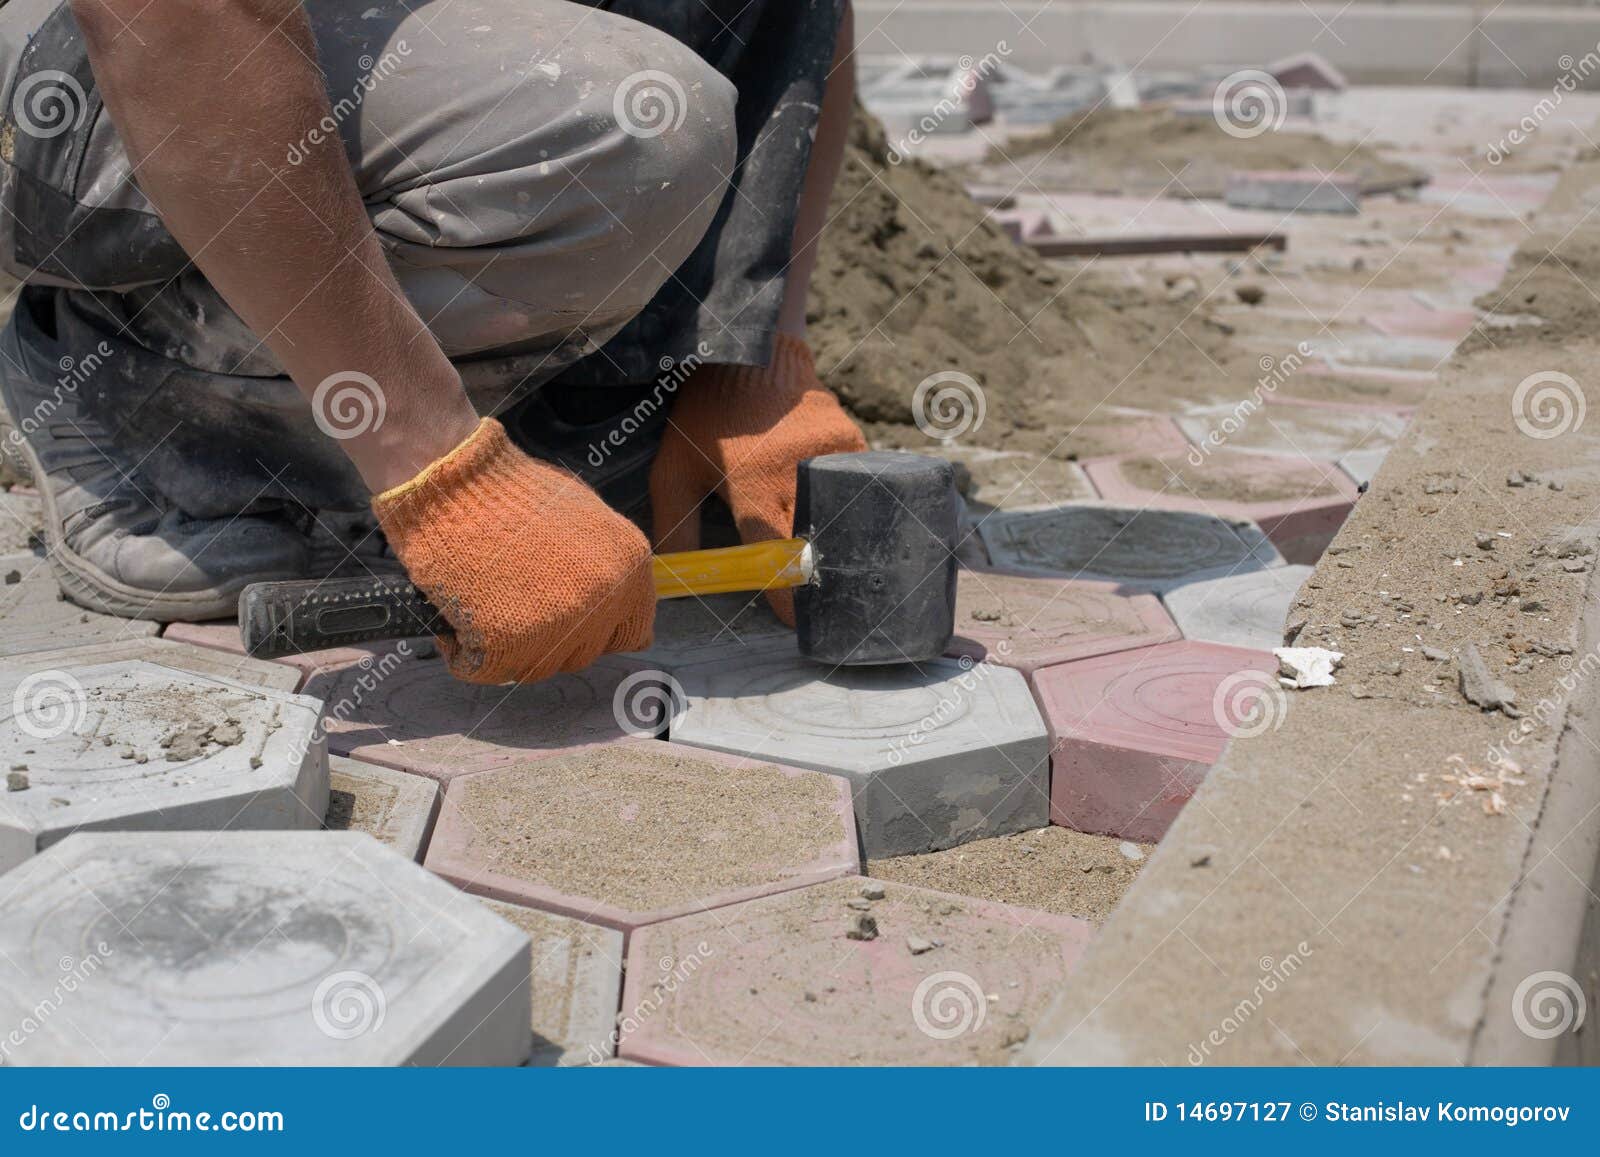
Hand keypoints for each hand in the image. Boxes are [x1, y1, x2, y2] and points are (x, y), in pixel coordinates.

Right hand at [374, 419, 654, 683]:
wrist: (454, 478)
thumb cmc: (509, 492)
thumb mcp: (586, 519)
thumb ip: (605, 566)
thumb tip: (611, 606)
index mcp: (630, 569)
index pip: (632, 633)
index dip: (595, 630)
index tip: (565, 619)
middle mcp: (604, 601)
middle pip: (580, 655)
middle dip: (546, 639)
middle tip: (510, 600)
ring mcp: (558, 625)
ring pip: (534, 668)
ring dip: (505, 647)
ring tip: (482, 600)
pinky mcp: (506, 642)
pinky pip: (483, 670)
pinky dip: (462, 651)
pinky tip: (456, 615)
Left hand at [649, 335, 866, 622]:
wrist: (751, 352)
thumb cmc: (705, 417)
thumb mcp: (674, 469)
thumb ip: (675, 526)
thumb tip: (671, 580)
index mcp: (753, 482)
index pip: (775, 549)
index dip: (785, 589)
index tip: (793, 618)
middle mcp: (798, 470)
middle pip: (815, 538)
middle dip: (814, 570)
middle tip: (813, 595)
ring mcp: (832, 453)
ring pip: (841, 513)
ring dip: (833, 536)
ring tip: (829, 557)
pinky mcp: (854, 441)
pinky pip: (855, 486)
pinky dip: (844, 503)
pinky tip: (834, 509)